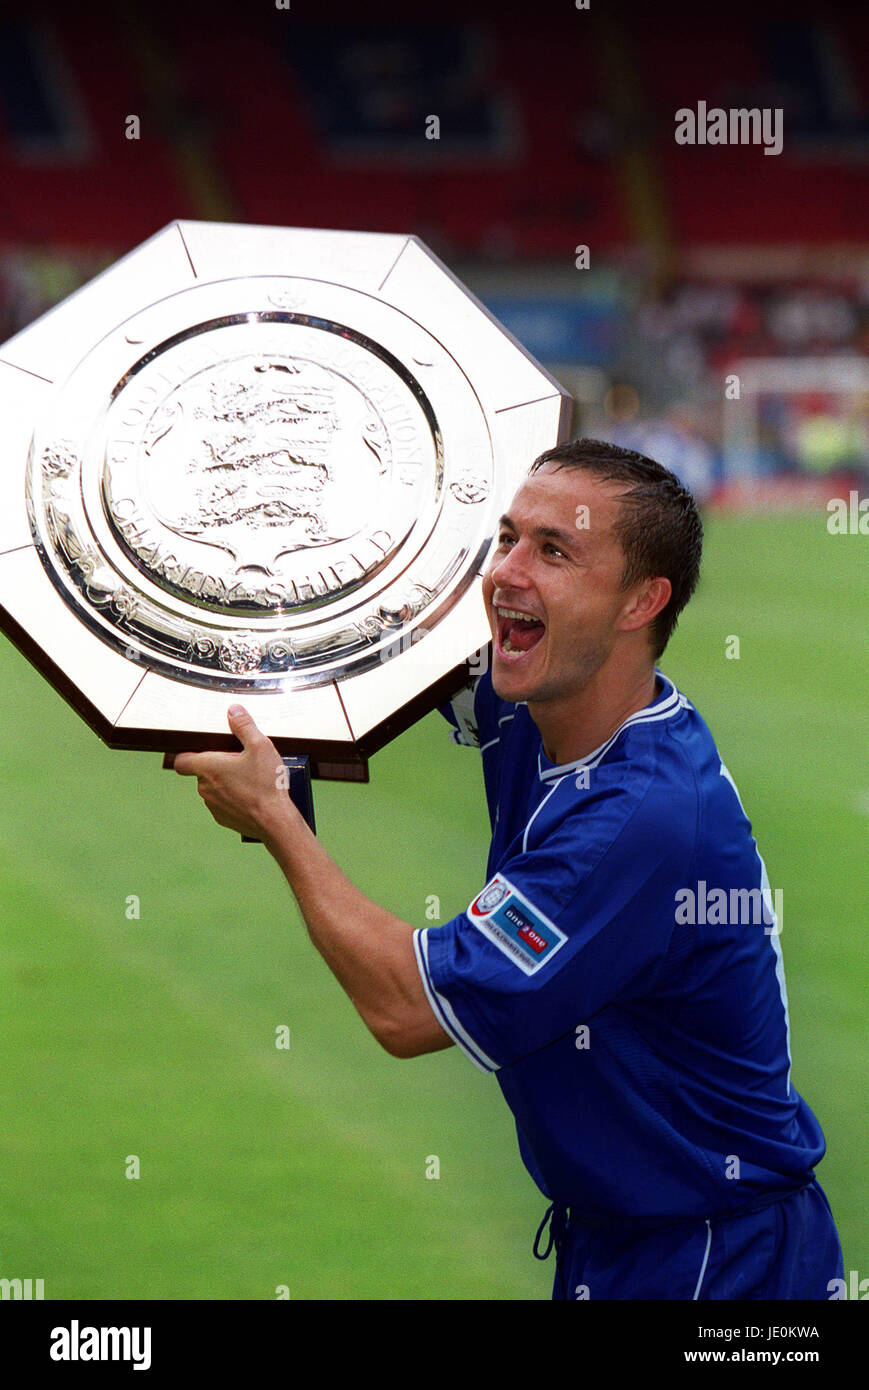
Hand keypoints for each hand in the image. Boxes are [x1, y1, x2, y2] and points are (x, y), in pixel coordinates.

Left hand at [174, 705, 298, 841]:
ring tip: (250, 780)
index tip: (201, 751)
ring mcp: (213, 805)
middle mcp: (204, 788)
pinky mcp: (223, 819)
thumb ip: (244, 726)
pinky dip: (234, 799)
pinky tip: (252, 796)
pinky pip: (223, 804)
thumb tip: (233, 710)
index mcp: (208, 767)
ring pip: (214, 788)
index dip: (188, 754)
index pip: (181, 761)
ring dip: (226, 783)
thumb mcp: (260, 746)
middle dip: (219, 766)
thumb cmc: (266, 784)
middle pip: (203, 772)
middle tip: (241, 762)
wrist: (275, 822)